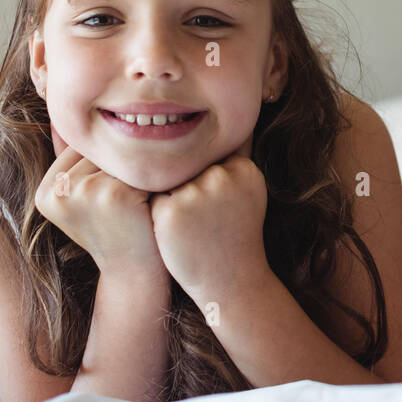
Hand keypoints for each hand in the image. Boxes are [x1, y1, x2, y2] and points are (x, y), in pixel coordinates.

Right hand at [34, 145, 165, 281]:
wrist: (134, 273)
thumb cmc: (115, 232)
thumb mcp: (85, 202)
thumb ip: (76, 167)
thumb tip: (65, 120)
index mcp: (46, 193)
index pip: (78, 149)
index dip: (104, 165)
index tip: (115, 192)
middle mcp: (58, 191)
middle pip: (99, 150)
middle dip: (120, 167)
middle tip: (133, 195)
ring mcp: (84, 191)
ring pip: (119, 158)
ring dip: (136, 173)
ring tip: (140, 199)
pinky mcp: (112, 193)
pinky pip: (138, 167)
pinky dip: (151, 180)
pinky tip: (150, 202)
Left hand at [148, 154, 269, 298]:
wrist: (232, 281)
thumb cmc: (236, 233)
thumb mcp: (248, 191)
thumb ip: (238, 156)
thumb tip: (237, 120)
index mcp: (244, 169)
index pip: (209, 156)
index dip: (210, 183)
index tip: (222, 210)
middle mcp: (222, 176)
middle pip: (187, 166)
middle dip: (191, 190)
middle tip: (208, 221)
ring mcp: (196, 193)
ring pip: (168, 180)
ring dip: (173, 200)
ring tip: (195, 228)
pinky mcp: (171, 211)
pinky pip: (152, 198)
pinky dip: (160, 214)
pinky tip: (179, 234)